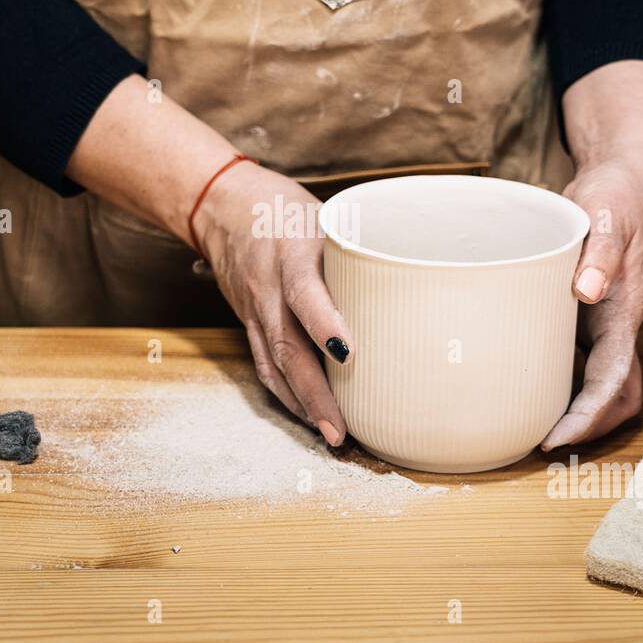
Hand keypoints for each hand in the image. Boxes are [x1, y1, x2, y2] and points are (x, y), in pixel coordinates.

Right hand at [193, 163, 353, 445]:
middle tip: (341, 430)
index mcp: (290, 253)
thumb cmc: (286, 210)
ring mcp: (254, 310)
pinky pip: (265, 366)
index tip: (348, 354)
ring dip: (302, 404)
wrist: (223, 207)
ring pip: (273, 365)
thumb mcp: (324, 216)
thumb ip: (358, 250)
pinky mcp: (249, 325)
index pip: (304, 291)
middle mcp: (267, 287)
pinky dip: (288, 396)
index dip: (323, 323)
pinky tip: (312, 416)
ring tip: (333, 435)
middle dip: (314, 392)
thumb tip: (420, 281)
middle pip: (287, 345)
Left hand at [540, 61, 642, 450]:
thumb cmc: (615, 196)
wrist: (624, 178)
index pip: (613, 381)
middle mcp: (618, 325)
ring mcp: (605, 323)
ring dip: (576, 412)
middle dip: (585, 429)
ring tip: (528, 429)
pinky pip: (581, 360)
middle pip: (614, 397)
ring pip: (601, 384)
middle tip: (536, 446)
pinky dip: (563, 383)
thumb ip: (601, 254)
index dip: (587, 417)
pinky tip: (525, 387)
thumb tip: (588, 291)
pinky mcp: (589, 314)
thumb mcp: (606, 216)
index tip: (553, 439)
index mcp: (625, 311)